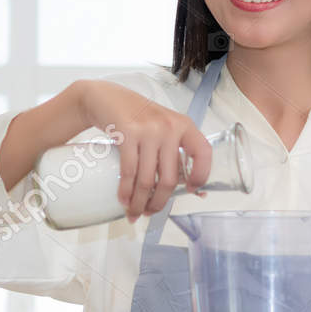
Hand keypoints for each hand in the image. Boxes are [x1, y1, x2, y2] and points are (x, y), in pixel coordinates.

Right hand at [77, 80, 212, 220]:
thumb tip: (188, 187)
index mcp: (184, 126)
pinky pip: (129, 172)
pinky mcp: (127, 134)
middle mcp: (169, 127)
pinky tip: (124, 200)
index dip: (200, 176)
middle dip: (158, 202)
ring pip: (147, 180)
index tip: (190, 191)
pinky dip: (125, 191)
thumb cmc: (137, 118)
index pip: (203, 154)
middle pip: (169, 178)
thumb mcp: (163, 127)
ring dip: (139, 202)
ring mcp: (148, 131)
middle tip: (149, 212)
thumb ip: (175, 150)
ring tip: (134, 212)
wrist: (107, 99)